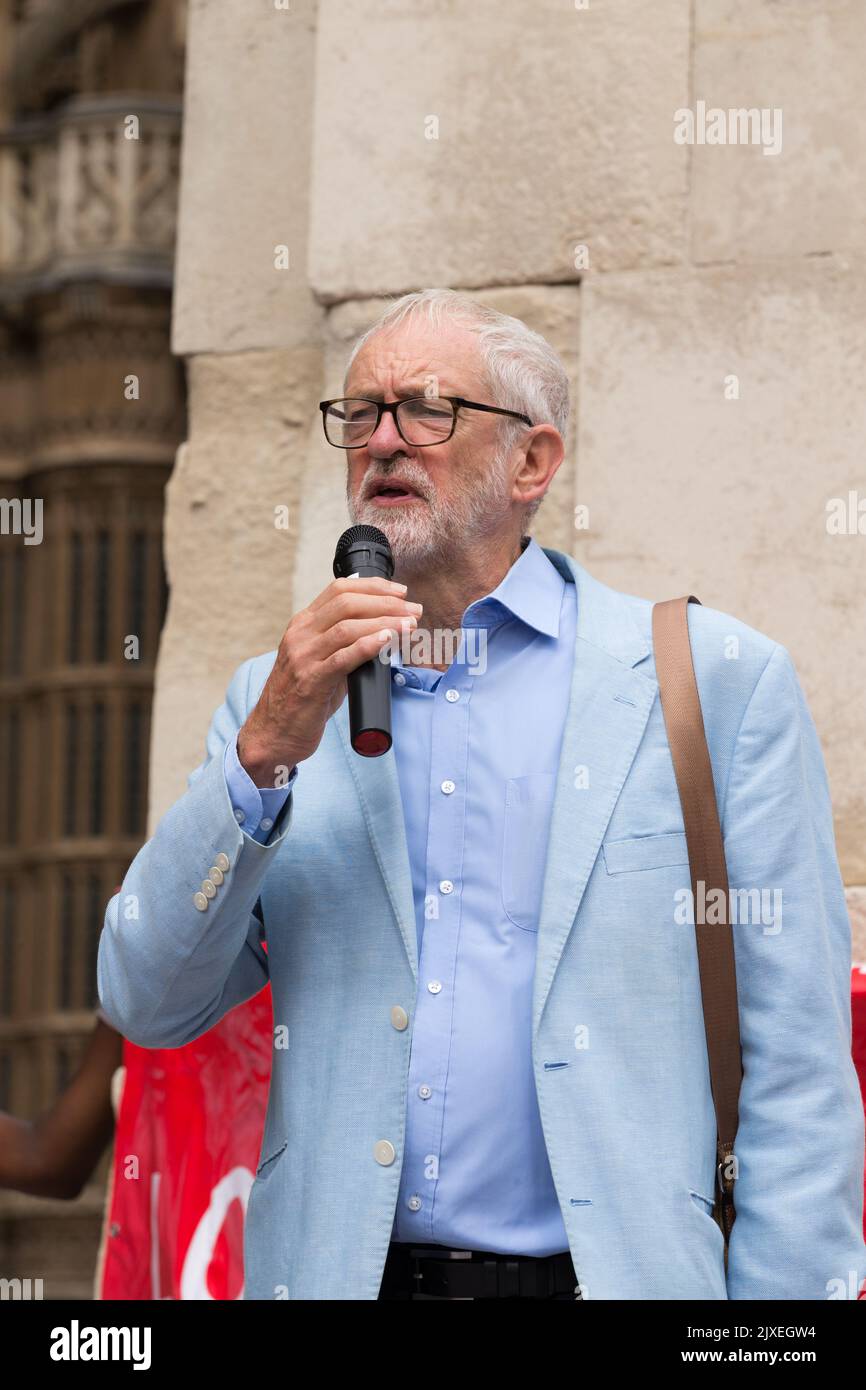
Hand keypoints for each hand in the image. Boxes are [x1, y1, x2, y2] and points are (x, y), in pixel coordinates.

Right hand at [236, 576, 420, 784]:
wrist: (273, 732)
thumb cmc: (302, 698)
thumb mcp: (320, 660)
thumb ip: (345, 645)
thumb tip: (386, 636)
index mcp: (303, 624)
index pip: (339, 589)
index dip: (374, 586)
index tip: (401, 593)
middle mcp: (301, 635)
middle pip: (347, 603)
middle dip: (386, 603)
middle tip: (414, 611)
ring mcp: (303, 657)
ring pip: (347, 627)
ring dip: (385, 623)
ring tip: (409, 626)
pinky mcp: (311, 681)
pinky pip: (343, 658)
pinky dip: (368, 646)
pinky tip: (387, 641)